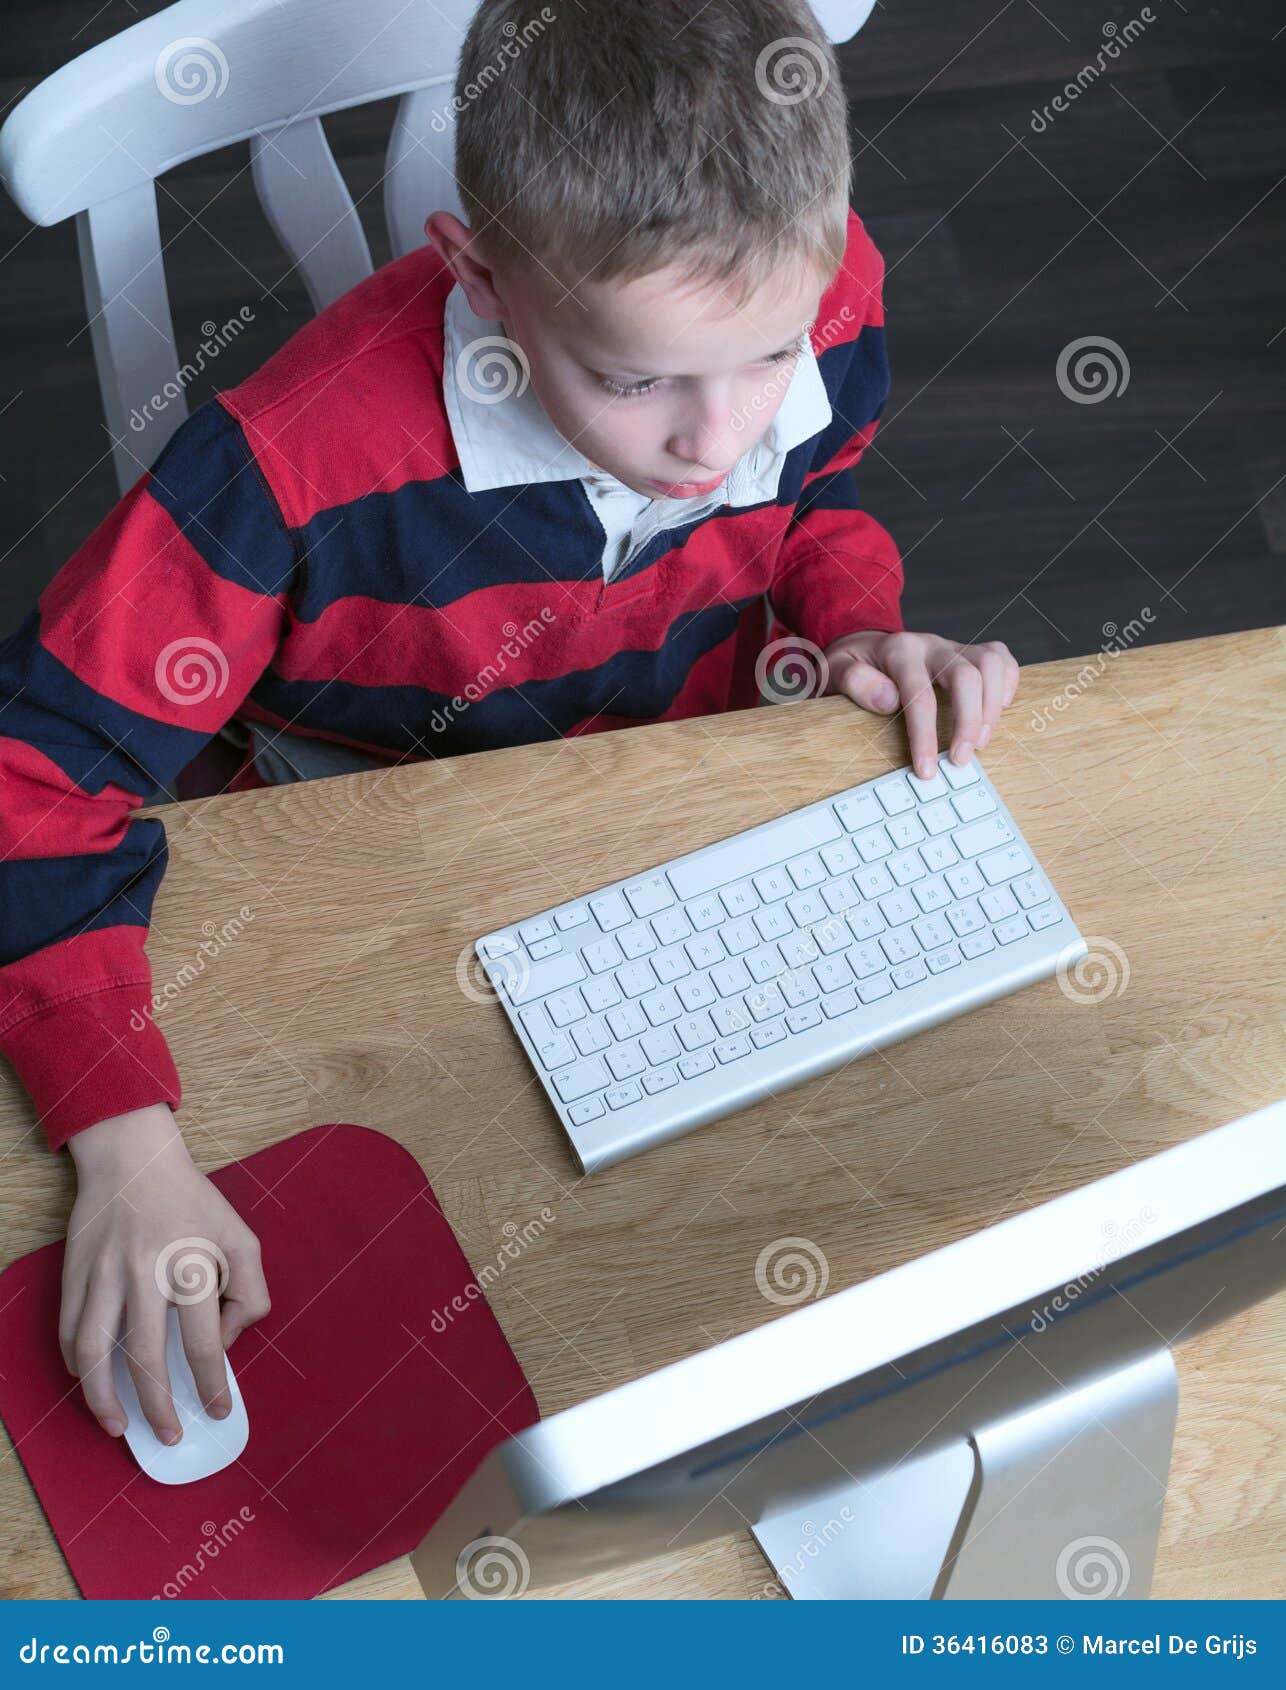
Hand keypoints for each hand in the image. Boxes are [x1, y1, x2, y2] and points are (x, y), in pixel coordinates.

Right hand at [62, 1104, 269, 1444]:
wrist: (133, 1159)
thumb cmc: (194, 1203)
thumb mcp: (240, 1237)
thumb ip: (249, 1293)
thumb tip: (225, 1344)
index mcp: (193, 1264)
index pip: (204, 1342)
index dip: (211, 1385)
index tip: (218, 1410)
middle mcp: (146, 1272)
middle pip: (146, 1357)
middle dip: (158, 1407)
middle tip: (169, 1435)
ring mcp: (104, 1274)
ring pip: (95, 1350)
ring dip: (103, 1398)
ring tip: (117, 1427)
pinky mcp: (75, 1272)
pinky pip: (69, 1330)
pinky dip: (77, 1365)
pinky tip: (91, 1383)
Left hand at [823, 629, 1019, 779]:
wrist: (863, 644)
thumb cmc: (851, 665)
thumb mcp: (834, 671)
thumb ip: (854, 682)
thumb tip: (888, 700)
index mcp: (899, 651)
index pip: (920, 695)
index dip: (926, 735)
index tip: (927, 770)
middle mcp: (931, 645)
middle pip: (967, 675)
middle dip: (969, 723)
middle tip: (961, 761)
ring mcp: (954, 647)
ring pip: (990, 664)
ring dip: (991, 707)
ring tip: (980, 743)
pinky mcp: (970, 653)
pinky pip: (1002, 659)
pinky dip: (1007, 685)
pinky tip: (995, 713)